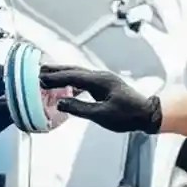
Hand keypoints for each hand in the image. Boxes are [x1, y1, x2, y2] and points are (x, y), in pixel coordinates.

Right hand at [38, 64, 161, 133]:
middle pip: (74, 70)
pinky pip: (83, 80)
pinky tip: (66, 88)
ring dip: (63, 74)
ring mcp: (103, 80)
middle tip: (38, 71)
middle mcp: (101, 76)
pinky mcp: (104, 85)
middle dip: (55, 71)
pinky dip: (71, 81)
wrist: (148, 114)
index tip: (40, 79)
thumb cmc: (128, 116)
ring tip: (47, 76)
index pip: (73, 76)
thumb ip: (80, 108)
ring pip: (78, 74)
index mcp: (100, 81)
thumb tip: (61, 103)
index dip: (55, 77)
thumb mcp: (102, 116)